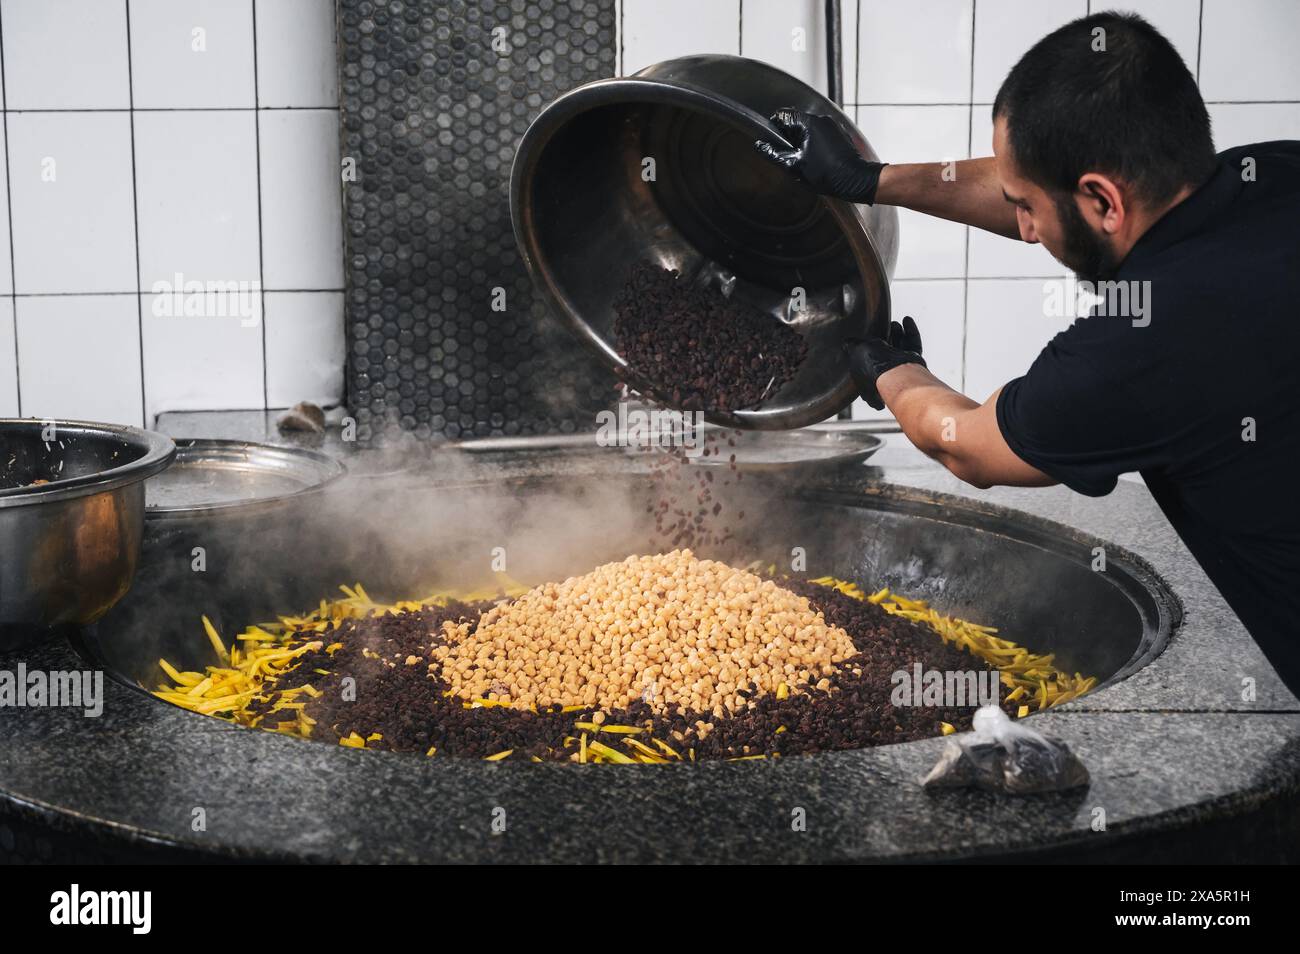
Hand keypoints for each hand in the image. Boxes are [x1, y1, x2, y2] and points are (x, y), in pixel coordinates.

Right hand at [755, 108, 886, 204]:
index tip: (773, 142)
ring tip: (803, 159)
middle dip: (789, 137)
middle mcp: (821, 119)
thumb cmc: (828, 173)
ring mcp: (832, 126)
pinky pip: (820, 134)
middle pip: (795, 121)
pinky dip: (814, 143)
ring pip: (808, 128)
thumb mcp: (794, 165)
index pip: (783, 115)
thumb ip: (774, 154)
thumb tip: (761, 146)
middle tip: (789, 155)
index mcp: (808, 122)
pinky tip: (816, 159)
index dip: (774, 128)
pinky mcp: (839, 134)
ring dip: (802, 141)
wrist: (855, 179)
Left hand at [844, 316, 925, 410]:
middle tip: (883, 325)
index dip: (864, 347)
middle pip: (883, 352)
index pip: (863, 359)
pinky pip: (913, 345)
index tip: (866, 334)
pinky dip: (910, 332)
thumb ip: (852, 345)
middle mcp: (882, 373)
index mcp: (865, 375)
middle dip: (884, 337)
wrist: (897, 374)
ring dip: (897, 333)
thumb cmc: (874, 365)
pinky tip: (907, 320)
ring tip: (894, 323)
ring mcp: (898, 369)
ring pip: (898, 348)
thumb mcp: (856, 350)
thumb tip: (847, 342)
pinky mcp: (912, 363)